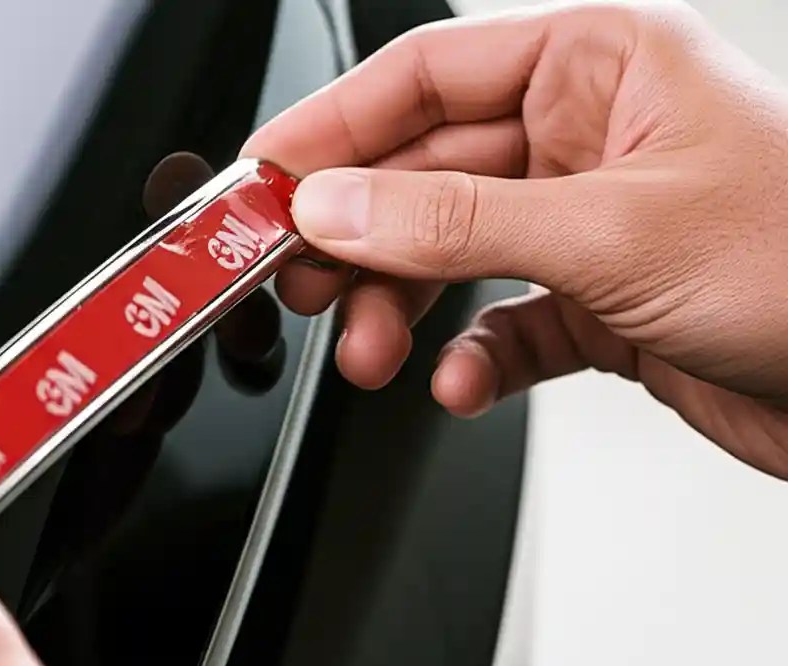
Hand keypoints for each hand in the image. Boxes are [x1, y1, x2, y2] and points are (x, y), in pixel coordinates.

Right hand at [246, 0, 787, 477]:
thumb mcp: (613, 231)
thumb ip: (456, 219)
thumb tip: (336, 204)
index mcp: (598, 67)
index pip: (425, 77)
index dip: (333, 129)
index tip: (264, 184)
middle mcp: (585, 138)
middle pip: (423, 173)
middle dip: (359, 236)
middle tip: (299, 281)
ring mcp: (588, 224)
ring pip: (450, 254)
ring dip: (402, 308)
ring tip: (371, 353)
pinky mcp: (598, 302)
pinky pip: (501, 323)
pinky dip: (471, 359)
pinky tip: (461, 385)